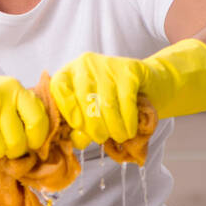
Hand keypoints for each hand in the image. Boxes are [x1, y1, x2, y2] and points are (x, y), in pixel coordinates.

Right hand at [0, 44, 49, 158]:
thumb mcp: (4, 93)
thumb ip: (22, 110)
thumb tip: (39, 142)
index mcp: (14, 88)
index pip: (38, 121)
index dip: (36, 138)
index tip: (31, 142)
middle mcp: (0, 98)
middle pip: (17, 142)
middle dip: (12, 150)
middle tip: (4, 143)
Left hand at [49, 39, 205, 146]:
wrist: (146, 82)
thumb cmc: (112, 100)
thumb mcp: (91, 110)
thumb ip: (81, 125)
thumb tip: (78, 141)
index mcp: (69, 73)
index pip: (59, 89)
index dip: (67, 109)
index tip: (76, 125)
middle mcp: (84, 64)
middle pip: (84, 100)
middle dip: (93, 126)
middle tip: (101, 139)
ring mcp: (107, 64)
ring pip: (105, 103)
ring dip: (113, 127)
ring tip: (119, 137)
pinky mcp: (129, 70)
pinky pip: (126, 101)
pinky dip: (128, 120)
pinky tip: (130, 130)